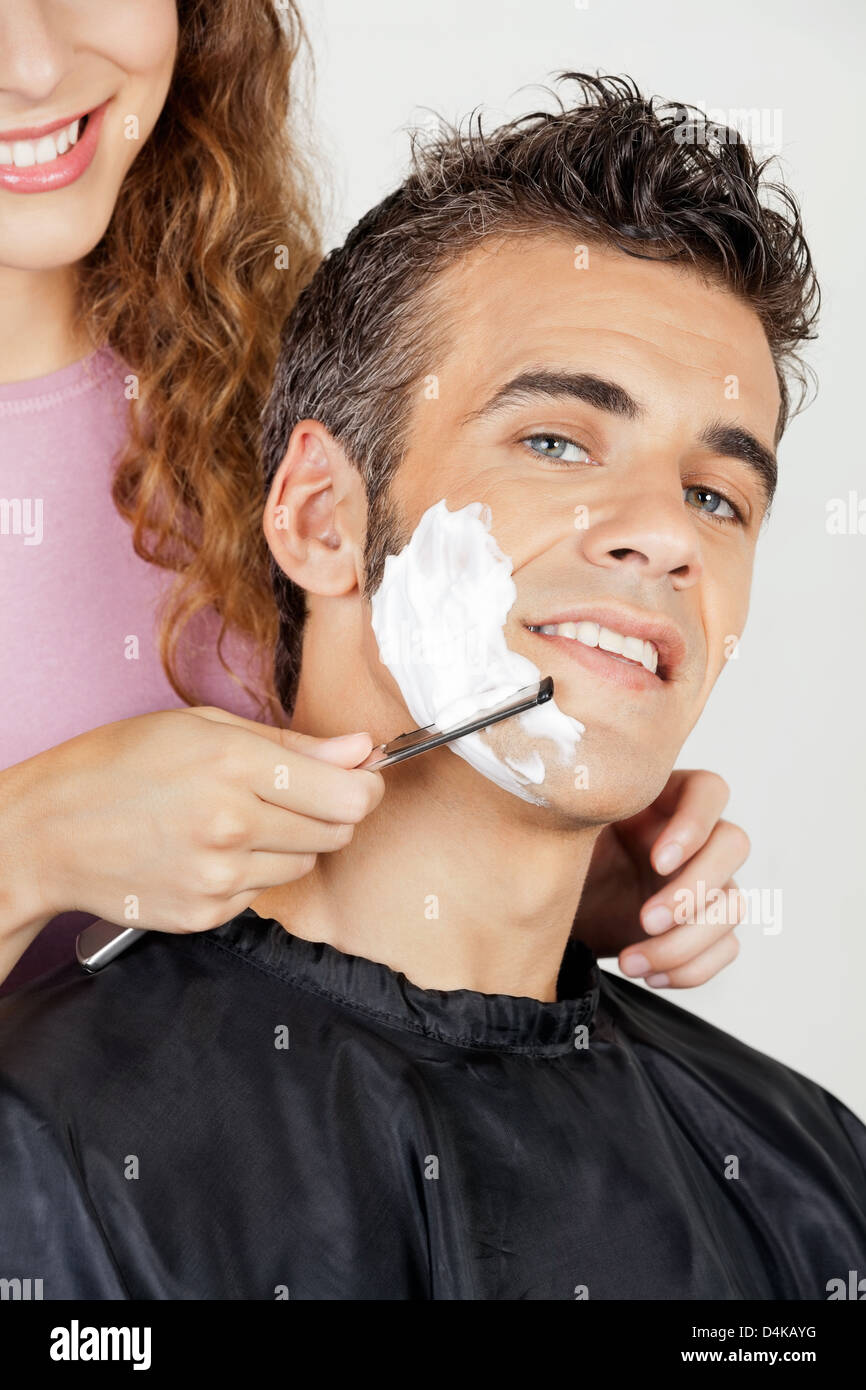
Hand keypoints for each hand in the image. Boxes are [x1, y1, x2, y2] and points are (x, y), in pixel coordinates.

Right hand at [1, 707, 383, 945]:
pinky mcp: (206, 913)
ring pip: (305, 864)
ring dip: (290, 844)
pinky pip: (263, 893)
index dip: (366, 785)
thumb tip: (359, 749)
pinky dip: (251, 873)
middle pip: (337, 831)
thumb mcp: (200, 727)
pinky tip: (209, 850)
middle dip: (329, 811)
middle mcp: (231, 823)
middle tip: (292, 795)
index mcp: (233, 764)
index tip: (360, 778)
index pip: (348, 792)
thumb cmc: (116, 766)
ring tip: (236, 820)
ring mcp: (218, 875)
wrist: (46, 832)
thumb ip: (289, 743)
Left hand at [572, 770, 748, 987]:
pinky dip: (691, 968)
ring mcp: (703, 882)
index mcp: (660, 799)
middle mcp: (691, 837)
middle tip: (647, 919)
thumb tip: (585, 809)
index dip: (695, 825)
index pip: (709, 791)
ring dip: (687, 941)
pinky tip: (647, 973)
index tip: (657, 861)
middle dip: (693, 888)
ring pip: (734, 904)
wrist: (543, 912)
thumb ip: (584, 814)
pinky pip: (726, 947)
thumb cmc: (551, 860)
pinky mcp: (703, 926)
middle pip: (734, 845)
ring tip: (630, 961)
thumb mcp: (560, 831)